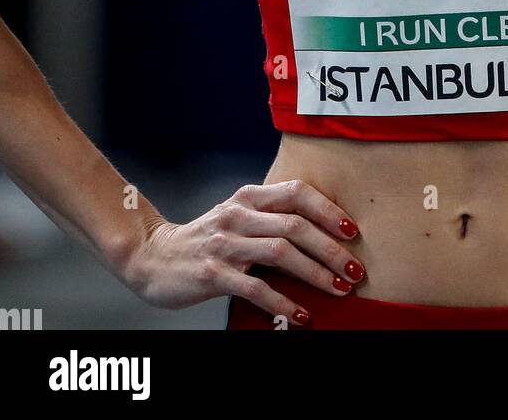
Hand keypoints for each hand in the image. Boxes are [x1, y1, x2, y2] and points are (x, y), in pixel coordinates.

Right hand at [125, 180, 363, 322]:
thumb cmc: (205, 238)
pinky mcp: (213, 273)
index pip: (297, 192)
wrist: (152, 256)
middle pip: (295, 225)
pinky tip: (301, 315)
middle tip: (355, 269)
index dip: (328, 209)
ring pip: (281, 253)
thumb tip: (321, 230)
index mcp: (248, 196)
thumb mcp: (237, 215)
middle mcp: (238, 215)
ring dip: (315, 274)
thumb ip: (270, 216)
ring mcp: (225, 243)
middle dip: (331, 248)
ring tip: (338, 289)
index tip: (353, 231)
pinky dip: (283, 303)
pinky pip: (256, 288)